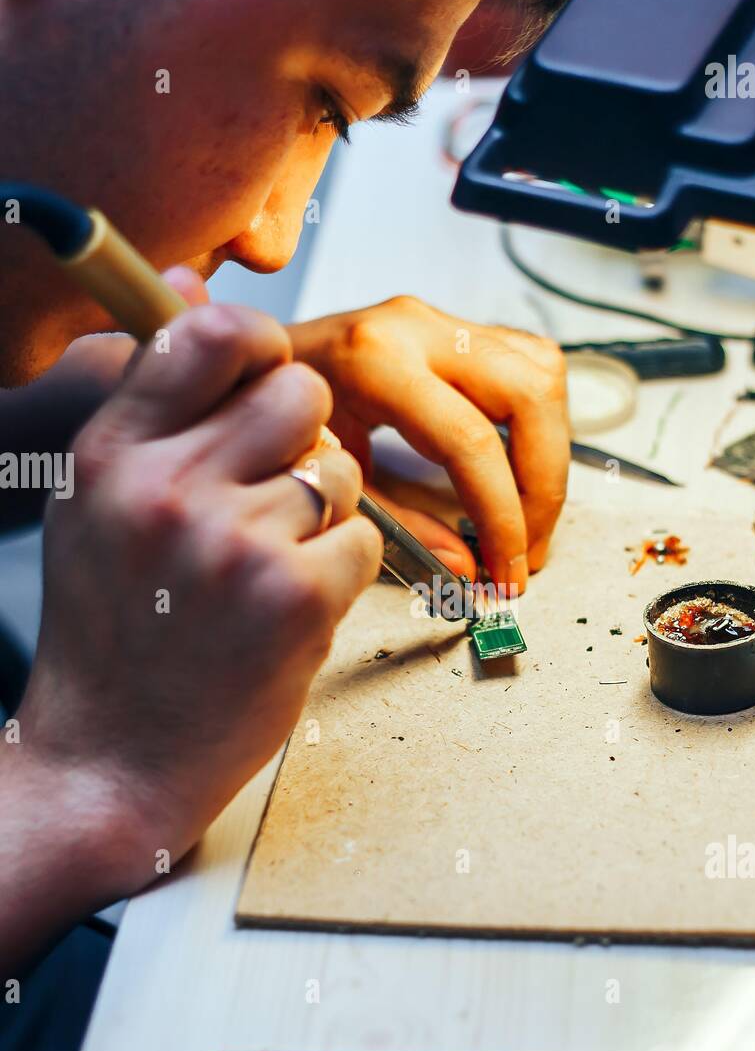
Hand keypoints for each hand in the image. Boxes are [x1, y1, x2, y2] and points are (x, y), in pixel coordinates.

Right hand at [13, 271, 381, 916]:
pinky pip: (362, 540)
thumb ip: (151, 404)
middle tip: (277, 491)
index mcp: (113, 454)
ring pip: (340, 470)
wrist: (112, 760)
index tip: (268, 382)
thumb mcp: (97, 506)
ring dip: (324, 512)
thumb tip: (195, 290)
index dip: (262, 347)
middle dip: (305, 436)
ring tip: (272, 562)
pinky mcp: (295, 599)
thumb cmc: (111, 640)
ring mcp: (235, 544)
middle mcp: (169, 488)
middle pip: (301, 391)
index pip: (211, 335)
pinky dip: (340, 572)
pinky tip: (290, 606)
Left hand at [290, 296, 569, 591]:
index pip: (470, 442)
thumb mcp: (324, 481)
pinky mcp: (454, 331)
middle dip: (542, 486)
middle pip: (529, 395)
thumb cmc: (270, 420)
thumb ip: (398, 527)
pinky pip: (528, 367)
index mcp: (373, 359)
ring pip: (541, 374)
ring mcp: (439, 322)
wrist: (240, 366)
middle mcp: (415, 328)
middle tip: (528, 552)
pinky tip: (515, 476)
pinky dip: (537, 428)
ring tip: (528, 521)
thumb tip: (468, 569)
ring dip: (549, 456)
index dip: (502, 518)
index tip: (507, 572)